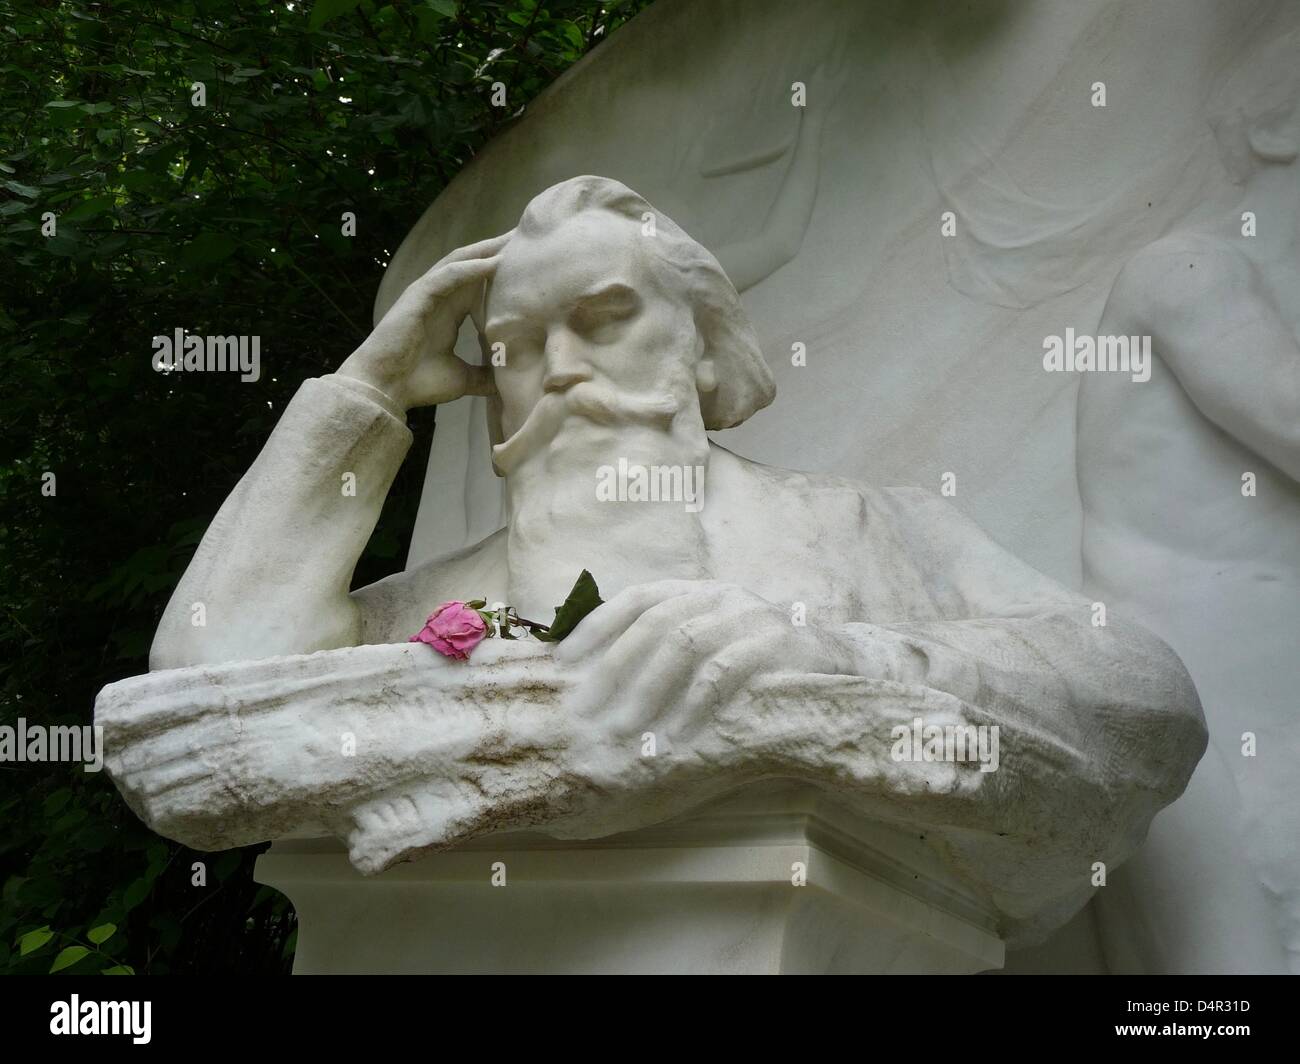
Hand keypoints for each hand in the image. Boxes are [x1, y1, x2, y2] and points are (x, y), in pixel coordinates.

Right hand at [337, 230, 512, 409]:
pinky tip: (491, 262)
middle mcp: (441, 297)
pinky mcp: (418, 296)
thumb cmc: (419, 382)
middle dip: (498, 251)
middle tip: (528, 239)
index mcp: (451, 312)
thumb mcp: (463, 377)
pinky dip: (469, 268)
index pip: (481, 284)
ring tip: (513, 240)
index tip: (531, 265)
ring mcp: (428, 293)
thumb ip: (485, 375)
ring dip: (486, 251)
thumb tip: (508, 383)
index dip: (504, 272)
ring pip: (461, 263)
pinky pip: (447, 276)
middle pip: (474, 265)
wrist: (386, 388)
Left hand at [555, 580, 860, 739]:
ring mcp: (752, 617)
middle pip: (655, 622)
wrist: (840, 668)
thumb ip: (667, 654)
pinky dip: (696, 702)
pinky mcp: (780, 645)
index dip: (596, 626)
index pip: (637, 598)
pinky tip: (676, 734)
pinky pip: (727, 670)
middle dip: (614, 668)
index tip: (562, 663)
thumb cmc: (761, 668)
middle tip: (587, 711)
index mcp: (698, 592)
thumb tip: (597, 682)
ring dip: (648, 689)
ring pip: (686, 642)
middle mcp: (722, 596)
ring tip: (624, 729)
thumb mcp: (713, 650)